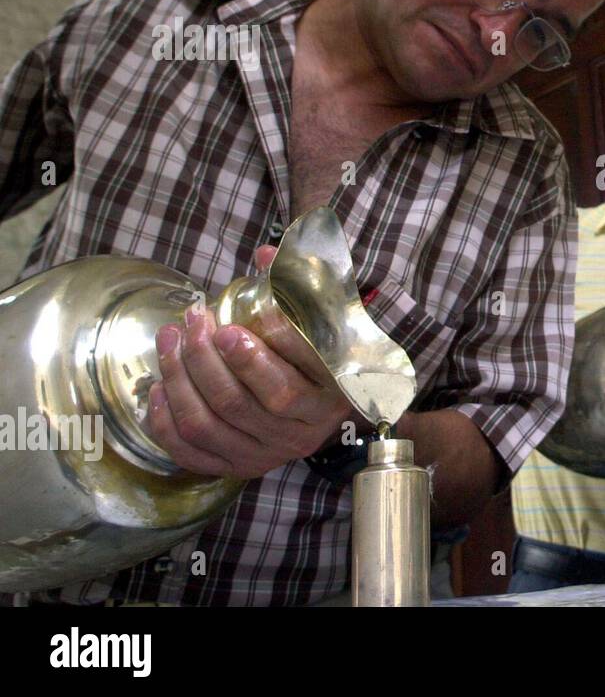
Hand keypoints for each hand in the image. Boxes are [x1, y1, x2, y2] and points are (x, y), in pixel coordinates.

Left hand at [147, 245, 356, 478]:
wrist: (329, 405)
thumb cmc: (323, 355)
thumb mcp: (326, 323)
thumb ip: (302, 288)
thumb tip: (266, 253)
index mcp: (326, 401)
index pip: (285, 387)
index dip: (251, 360)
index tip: (225, 325)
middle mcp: (298, 435)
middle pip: (237, 403)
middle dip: (202, 359)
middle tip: (192, 320)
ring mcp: (265, 455)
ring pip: (206, 424)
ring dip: (178, 379)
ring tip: (169, 338)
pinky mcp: (236, 467)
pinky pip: (189, 451)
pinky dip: (165, 420)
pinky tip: (158, 388)